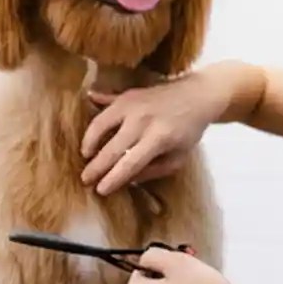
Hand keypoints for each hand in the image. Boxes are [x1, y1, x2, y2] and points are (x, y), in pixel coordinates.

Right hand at [80, 70, 230, 194]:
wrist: (197, 96)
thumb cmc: (188, 131)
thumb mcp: (178, 158)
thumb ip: (154, 171)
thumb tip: (127, 179)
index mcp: (158, 138)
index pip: (130, 164)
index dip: (113, 179)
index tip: (100, 190)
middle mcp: (142, 120)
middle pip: (112, 148)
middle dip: (96, 166)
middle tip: (85, 178)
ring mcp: (132, 104)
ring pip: (100, 123)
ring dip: (90, 140)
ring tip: (86, 154)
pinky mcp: (127, 94)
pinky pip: (105, 100)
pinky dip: (94, 104)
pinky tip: (87, 105)